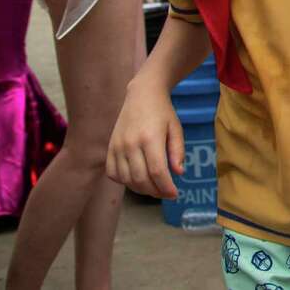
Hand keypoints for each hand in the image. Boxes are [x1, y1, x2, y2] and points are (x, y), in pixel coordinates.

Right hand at [105, 77, 184, 199]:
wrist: (142, 94)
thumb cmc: (163, 112)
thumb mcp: (176, 128)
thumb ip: (178, 151)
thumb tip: (178, 173)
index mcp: (150, 138)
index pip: (157, 171)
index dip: (166, 187)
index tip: (174, 194)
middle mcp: (131, 143)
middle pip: (140, 179)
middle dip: (155, 191)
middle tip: (166, 193)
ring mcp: (118, 145)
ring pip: (126, 179)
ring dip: (141, 189)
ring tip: (154, 187)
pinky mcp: (110, 147)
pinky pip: (112, 173)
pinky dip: (124, 181)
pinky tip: (136, 179)